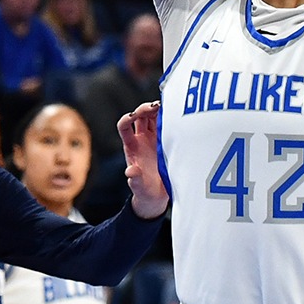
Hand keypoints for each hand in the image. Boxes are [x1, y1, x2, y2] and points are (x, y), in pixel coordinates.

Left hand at [119, 102, 168, 219]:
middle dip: (145, 108)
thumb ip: (135, 179)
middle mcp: (141, 140)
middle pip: (139, 116)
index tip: (135, 115)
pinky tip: (179, 115)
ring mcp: (153, 139)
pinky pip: (167, 123)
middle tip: (157, 106)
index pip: (124, 126)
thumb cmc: (145, 191)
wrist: (157, 196)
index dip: (127, 118)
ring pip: (153, 116)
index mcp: (132, 147)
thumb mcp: (139, 187)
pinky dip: (170, 117)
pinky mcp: (166, 140)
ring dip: (158, 109)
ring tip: (169, 107)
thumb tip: (130, 171)